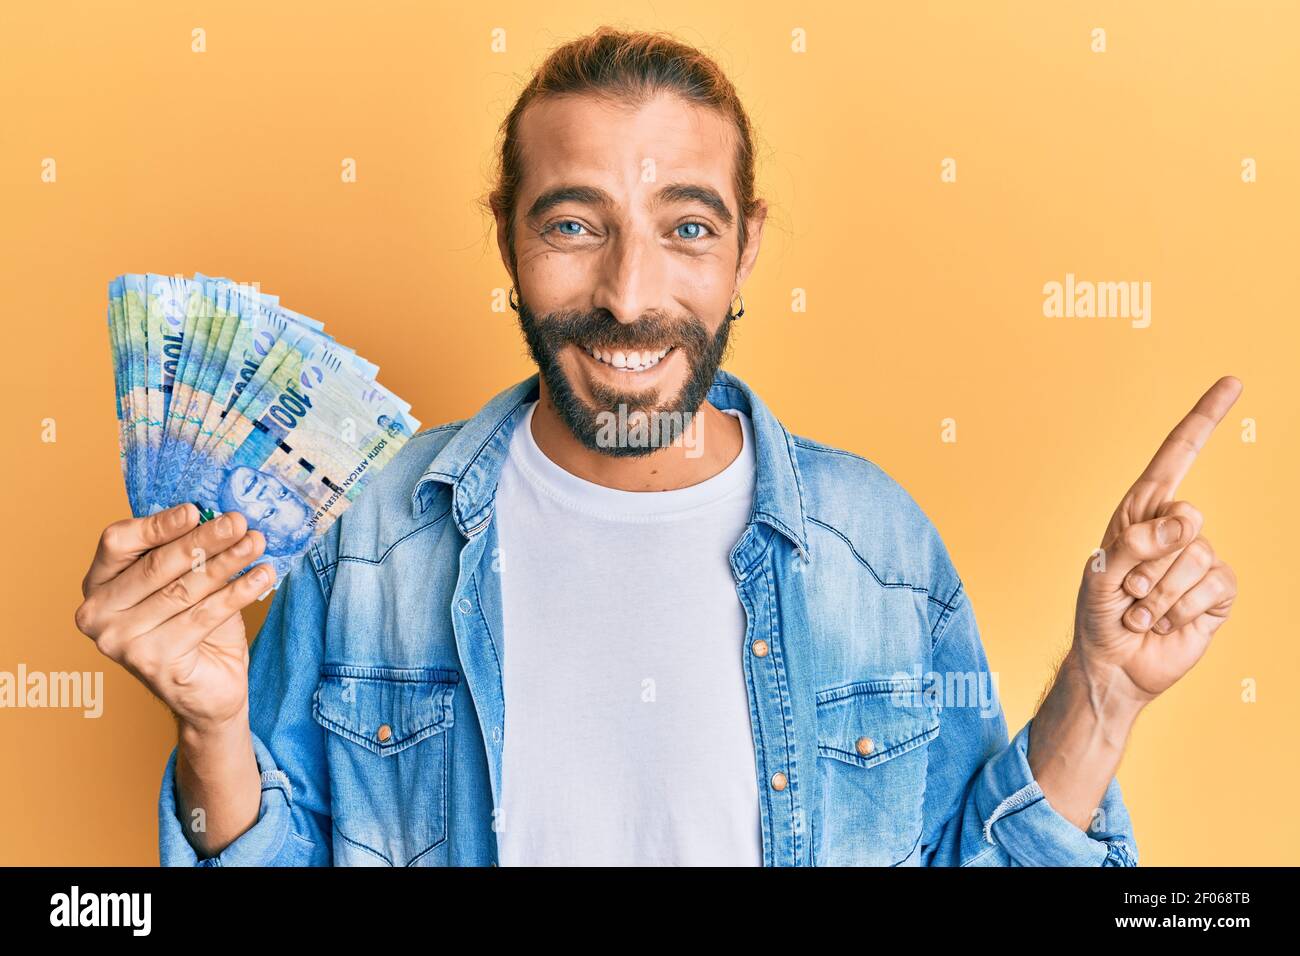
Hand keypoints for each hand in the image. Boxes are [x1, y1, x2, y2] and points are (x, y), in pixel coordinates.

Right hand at [73, 504, 275, 732]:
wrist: (209, 691)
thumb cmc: (195, 629)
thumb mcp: (187, 583)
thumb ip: (188, 553)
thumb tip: (219, 513)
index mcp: (98, 585)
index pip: (118, 543)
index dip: (157, 525)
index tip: (195, 510)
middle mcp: (98, 613)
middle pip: (156, 565)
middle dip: (203, 540)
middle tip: (238, 522)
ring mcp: (122, 641)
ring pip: (183, 590)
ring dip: (226, 562)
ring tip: (256, 543)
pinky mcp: (153, 661)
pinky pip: (204, 617)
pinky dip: (237, 593)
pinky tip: (262, 576)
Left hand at [1071, 376, 1241, 710]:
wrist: (1114, 666)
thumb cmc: (1097, 616)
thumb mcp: (1099, 576)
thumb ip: (1135, 542)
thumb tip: (1187, 520)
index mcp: (1139, 512)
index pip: (1177, 456)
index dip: (1205, 419)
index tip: (1233, 382)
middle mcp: (1173, 529)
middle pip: (1186, 517)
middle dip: (1148, 561)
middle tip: (1127, 590)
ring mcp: (1198, 559)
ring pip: (1195, 558)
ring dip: (1159, 594)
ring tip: (1140, 610)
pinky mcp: (1216, 591)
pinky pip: (1212, 587)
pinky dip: (1180, 609)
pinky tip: (1163, 622)